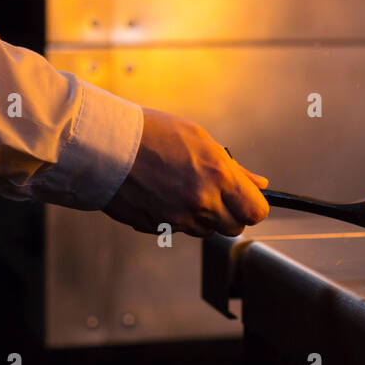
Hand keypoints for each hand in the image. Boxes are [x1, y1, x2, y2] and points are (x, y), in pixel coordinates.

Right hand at [104, 107, 269, 236]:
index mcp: (218, 175)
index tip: (248, 200)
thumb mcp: (201, 139)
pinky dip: (177, 218)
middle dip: (231, 213)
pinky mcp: (156, 228)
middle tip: (217, 194)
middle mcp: (201, 202)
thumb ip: (235, 169)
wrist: (105, 145)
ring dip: (203, 217)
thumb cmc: (152, 133)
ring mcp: (178, 219)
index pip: (256, 211)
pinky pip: (178, 230)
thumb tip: (259, 184)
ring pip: (206, 231)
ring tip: (183, 188)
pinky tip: (163, 194)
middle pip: (234, 227)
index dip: (253, 206)